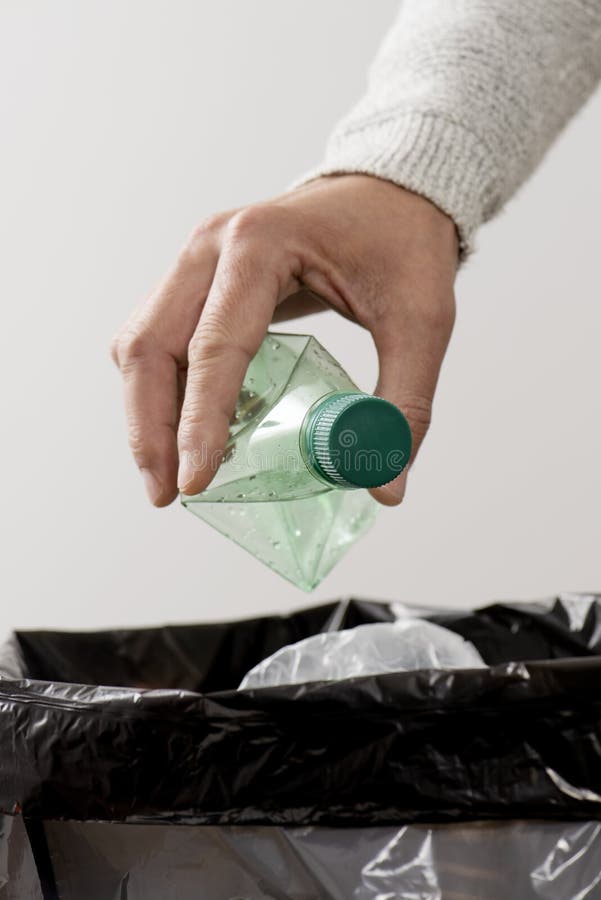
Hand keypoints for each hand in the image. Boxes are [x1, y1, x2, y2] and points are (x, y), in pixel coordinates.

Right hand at [111, 175, 457, 506]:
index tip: (194, 481)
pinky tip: (185, 430)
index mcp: (260, 245)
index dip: (199, 420)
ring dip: (146, 412)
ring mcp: (198, 259)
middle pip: (150, 345)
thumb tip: (385, 488)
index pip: (214, 345)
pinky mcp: (200, 278)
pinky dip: (163, 388)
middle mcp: (212, 247)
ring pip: (142, 343)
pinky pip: (159, 337)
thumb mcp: (421, 321)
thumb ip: (404, 405)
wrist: (392, 190)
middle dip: (150, 427)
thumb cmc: (404, 243)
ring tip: (168, 474)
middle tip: (167, 493)